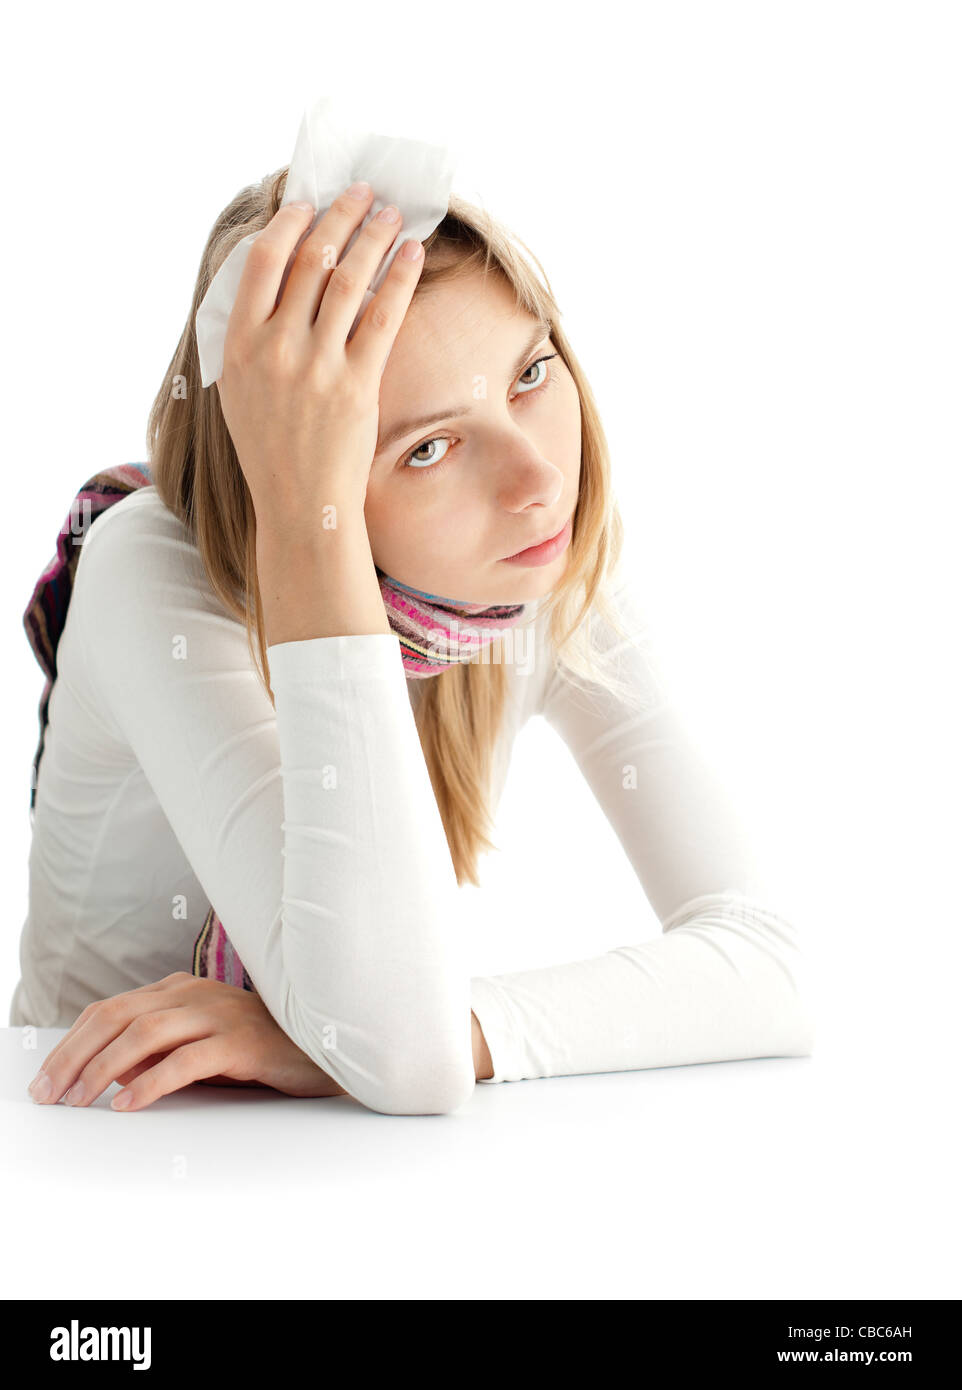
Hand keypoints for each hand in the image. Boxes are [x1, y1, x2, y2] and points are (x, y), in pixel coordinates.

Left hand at [26, 972, 347, 1111]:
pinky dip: (150, 1082)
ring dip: (103, 1070)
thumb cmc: (258, 1050)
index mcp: (181, 989)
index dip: (71, 1043)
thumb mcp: (198, 1047)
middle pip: (117, 1017)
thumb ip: (157, 1051)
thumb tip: (106, 1073)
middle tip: (50, 1094)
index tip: (46, 1079)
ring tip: (80, 1100)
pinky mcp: (241, 1042)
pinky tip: (128, 1103)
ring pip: (144, 1035)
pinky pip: (185, 1060)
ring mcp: (219, 1014)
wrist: (324, 1047)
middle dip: (74, 1057)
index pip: (110, 1009)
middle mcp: (195, 994)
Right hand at [215, 184, 424, 531]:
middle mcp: (277, 347)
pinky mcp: (358, 383)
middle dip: (341, 216)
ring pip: (349, 279)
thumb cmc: (270, 449)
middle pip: (312, 258)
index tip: (308, 202)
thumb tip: (273, 282)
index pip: (263, 260)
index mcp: (240, 343)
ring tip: (393, 215)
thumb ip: (249, 336)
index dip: (289, 222)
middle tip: (363, 194)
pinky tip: (413, 255)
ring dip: (374, 237)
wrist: (301, 504)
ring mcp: (318, 365)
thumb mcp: (239, 389)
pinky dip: (400, 279)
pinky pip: (382, 317)